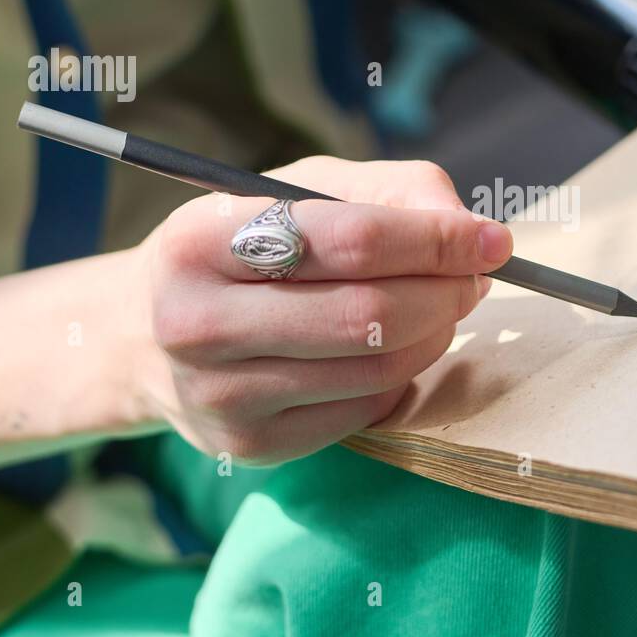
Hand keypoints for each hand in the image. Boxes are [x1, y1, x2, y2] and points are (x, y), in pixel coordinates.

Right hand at [131, 157, 511, 464]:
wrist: (144, 335)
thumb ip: (391, 192)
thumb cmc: (244, 247)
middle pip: (370, 313)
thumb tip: (470, 232)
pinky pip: (364, 410)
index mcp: (200, 239)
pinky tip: (391, 349)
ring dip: (434, 334)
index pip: (353, 240)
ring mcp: (221, 394)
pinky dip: (400, 375)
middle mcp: (197, 322)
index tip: (492, 239)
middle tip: (473, 276)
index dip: (438, 240)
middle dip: (446, 292)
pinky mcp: (249, 445)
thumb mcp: (299, 190)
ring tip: (440, 307)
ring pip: (376, 367)